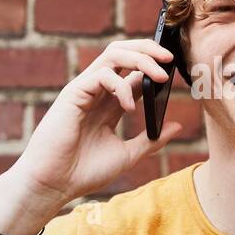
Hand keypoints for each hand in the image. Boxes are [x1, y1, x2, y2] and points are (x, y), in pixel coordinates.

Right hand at [12, 39, 183, 203]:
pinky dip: (121, 86)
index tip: (176, 70)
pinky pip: (101, 74)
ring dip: (140, 58)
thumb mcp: (127, 155)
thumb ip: (151, 140)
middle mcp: (98, 91)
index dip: (155, 66)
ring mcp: (85, 90)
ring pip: (113, 54)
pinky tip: (130, 107)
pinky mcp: (73, 93)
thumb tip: (179, 126)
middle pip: (124, 53)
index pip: (134, 72)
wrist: (55, 185)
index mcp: (110, 103)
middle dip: (148, 49)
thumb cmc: (84, 172)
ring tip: (160, 76)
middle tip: (170, 58)